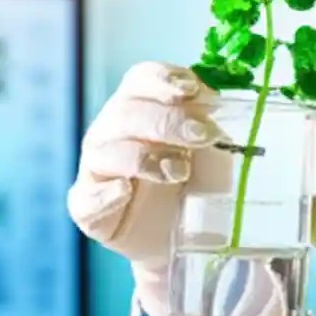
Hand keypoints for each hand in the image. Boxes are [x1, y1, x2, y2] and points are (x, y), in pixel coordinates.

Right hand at [66, 62, 231, 315]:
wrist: (189, 236)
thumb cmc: (200, 180)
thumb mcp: (217, 148)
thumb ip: (216, 121)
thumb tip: (228, 101)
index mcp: (141, 106)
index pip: (141, 79)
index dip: (163, 80)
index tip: (190, 89)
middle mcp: (113, 132)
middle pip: (128, 112)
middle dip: (168, 121)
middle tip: (204, 136)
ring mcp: (98, 169)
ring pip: (107, 151)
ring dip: (145, 158)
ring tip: (179, 172)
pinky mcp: (90, 209)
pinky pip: (87, 199)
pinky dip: (106, 195)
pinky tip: (125, 192)